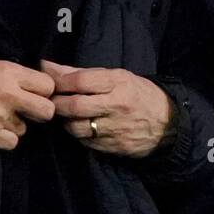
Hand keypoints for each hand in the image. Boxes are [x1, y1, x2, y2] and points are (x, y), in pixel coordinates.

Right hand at [0, 57, 55, 149]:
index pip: (48, 85)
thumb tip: (31, 83)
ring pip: (25, 129)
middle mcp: (8, 95)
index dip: (44, 92)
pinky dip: (3, 139)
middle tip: (27, 111)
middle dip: (40, 112)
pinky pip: (11, 142)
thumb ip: (12, 74)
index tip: (36, 94)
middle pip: (47, 111)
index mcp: (9, 73)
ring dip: (14, 126)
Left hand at [40, 60, 173, 157]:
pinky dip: (78, 135)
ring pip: (76, 128)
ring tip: (66, 116)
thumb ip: (80, 73)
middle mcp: (116, 105)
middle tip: (51, 102)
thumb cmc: (137, 93)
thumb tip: (46, 66)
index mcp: (117, 83)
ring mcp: (115, 128)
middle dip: (57, 104)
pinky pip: (86, 142)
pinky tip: (81, 128)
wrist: (167, 122)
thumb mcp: (116, 76)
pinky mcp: (114, 147)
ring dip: (65, 122)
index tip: (50, 84)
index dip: (59, 82)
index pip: (80, 81)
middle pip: (74, 106)